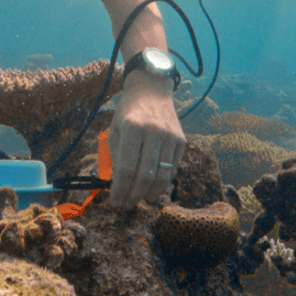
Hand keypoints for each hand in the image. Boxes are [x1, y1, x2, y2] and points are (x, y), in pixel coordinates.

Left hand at [106, 81, 185, 207]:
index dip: (120, 189)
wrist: (152, 90)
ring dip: (150, 193)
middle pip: (145, 176)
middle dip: (134, 195)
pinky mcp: (181, 140)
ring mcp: (170, 136)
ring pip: (163, 176)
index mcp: (132, 128)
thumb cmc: (128, 112)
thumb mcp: (115, 129)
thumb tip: (118, 185)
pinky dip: (162, 182)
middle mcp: (153, 132)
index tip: (115, 201)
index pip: (126, 168)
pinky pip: (172, 168)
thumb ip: (115, 156)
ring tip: (140, 199)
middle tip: (127, 204)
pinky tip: (152, 186)